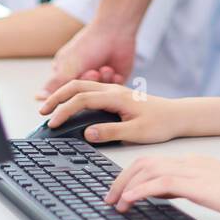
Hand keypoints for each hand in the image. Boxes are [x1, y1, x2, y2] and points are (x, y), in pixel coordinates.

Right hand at [37, 80, 186, 144]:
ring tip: (51, 109)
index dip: (63, 111)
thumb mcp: (136, 132)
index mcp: (115, 96)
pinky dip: (75, 95)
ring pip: (82, 86)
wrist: (177, 115)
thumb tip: (87, 133)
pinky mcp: (116, 95)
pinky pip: (90, 91)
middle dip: (56, 97)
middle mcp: (112, 90)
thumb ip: (111, 132)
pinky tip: (71, 106)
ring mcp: (113, 91)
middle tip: (42, 112)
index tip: (52, 124)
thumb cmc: (160, 123)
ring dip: (64, 95)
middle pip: (76, 86)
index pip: (81, 100)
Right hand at [39, 20, 135, 96]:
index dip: (70, 93)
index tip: (75, 84)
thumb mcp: (68, 66)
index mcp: (65, 72)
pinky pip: (112, 90)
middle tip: (93, 71)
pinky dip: (113, 81)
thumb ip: (54, 84)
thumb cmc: (88, 45)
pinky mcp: (113, 79)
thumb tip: (37, 97)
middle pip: (81, 95)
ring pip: (97, 93)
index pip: (63, 93)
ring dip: (101, 81)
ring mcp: (98, 78)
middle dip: (88, 83)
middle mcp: (80, 76)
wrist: (115, 32)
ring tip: (104, 68)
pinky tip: (113, 70)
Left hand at [104, 154, 219, 219]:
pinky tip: (131, 200)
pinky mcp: (197, 184)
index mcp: (191, 161)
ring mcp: (192, 171)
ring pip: (148, 170)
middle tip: (109, 197)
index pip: (152, 161)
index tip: (119, 190)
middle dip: (121, 179)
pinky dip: (141, 190)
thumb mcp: (210, 188)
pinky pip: (161, 183)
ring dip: (126, 186)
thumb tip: (164, 193)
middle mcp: (188, 162)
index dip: (130, 174)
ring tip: (115, 202)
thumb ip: (187, 186)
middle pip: (143, 162)